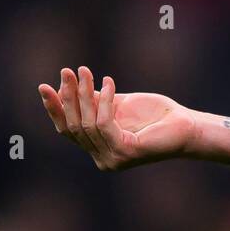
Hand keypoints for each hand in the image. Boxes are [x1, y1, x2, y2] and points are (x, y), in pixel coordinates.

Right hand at [38, 67, 195, 170]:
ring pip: (86, 123)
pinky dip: (104, 101)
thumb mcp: (118, 104)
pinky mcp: (125, 152)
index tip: (44, 86)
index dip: (54, 109)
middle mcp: (102, 159)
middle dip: (67, 97)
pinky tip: (109, 83)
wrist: (185, 124)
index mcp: (99, 148)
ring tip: (85, 71)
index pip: (67, 131)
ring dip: (85, 94)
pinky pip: (104, 123)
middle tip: (67, 71)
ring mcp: (112, 159)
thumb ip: (95, 101)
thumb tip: (68, 88)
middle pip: (73, 126)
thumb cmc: (156, 114)